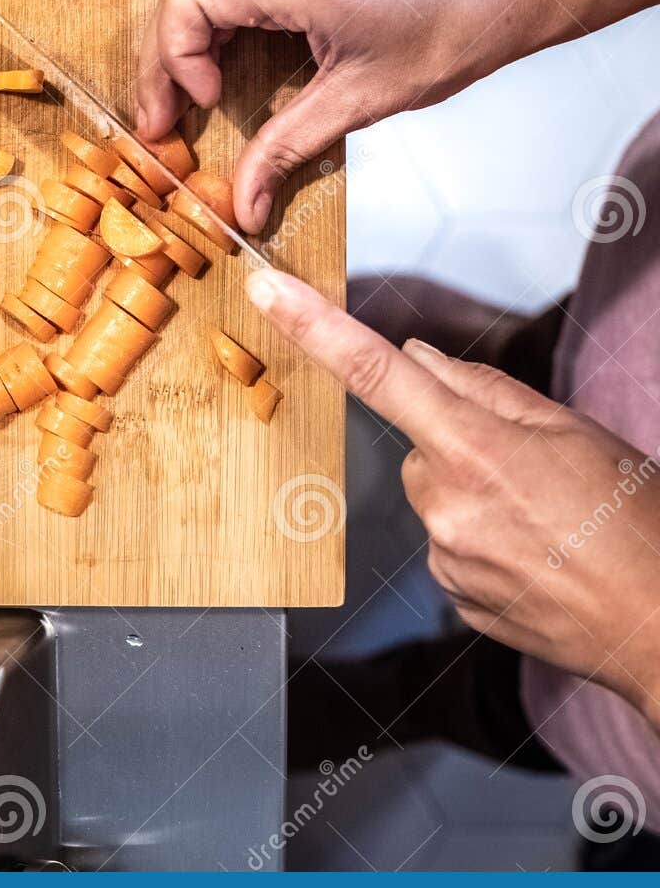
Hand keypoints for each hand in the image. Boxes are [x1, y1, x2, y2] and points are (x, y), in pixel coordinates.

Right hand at [136, 0, 534, 231]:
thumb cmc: (452, 30)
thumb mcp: (361, 101)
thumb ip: (287, 149)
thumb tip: (243, 206)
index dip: (177, 59)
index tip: (206, 107)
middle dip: (166, 60)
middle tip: (165, 121)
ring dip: (186, 44)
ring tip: (190, 101)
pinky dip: (215, 28)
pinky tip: (225, 71)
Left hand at [247, 267, 659, 726]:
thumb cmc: (636, 521)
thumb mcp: (575, 430)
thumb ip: (486, 390)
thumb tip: (417, 358)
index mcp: (475, 448)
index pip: (374, 372)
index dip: (312, 327)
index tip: (265, 290)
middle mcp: (444, 504)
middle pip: (421, 449)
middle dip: (463, 449)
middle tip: (539, 476)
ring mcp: (444, 557)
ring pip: (436, 500)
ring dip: (478, 501)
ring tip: (549, 522)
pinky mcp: (451, 597)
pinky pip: (450, 550)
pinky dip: (486, 545)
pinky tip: (537, 557)